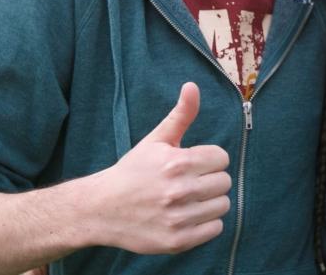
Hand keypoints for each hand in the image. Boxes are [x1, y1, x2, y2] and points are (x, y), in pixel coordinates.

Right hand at [91, 82, 231, 253]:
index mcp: (177, 162)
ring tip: (189, 199)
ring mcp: (178, 218)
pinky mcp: (177, 241)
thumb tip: (192, 86)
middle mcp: (179, 190)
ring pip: (222, 205)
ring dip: (210, 202)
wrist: (101, 208)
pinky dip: (206, 223)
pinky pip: (215, 228)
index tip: (193, 164)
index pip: (222, 158)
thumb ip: (181, 114)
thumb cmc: (133, 171)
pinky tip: (188, 216)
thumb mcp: (156, 140)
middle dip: (210, 179)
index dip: (209, 159)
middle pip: (224, 182)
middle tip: (190, 181)